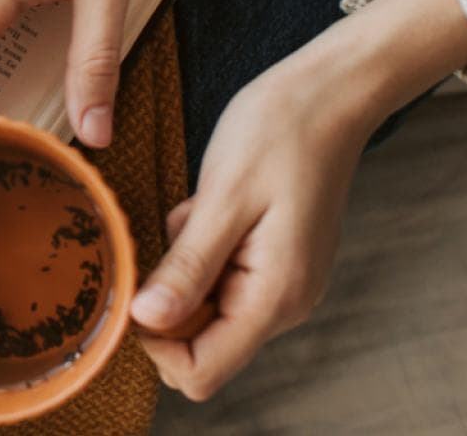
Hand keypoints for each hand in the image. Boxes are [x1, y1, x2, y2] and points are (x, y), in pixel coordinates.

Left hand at [133, 60, 368, 399]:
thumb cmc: (279, 133)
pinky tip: (208, 205)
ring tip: (198, 212)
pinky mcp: (270, 262)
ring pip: (201, 309)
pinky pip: (214, 277)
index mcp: (273, 298)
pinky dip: (196, 249)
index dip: (155, 342)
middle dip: (165, 299)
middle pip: (198, 346)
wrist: (330, 94)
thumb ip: (188, 267)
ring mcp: (278, 284)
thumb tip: (146, 321)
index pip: (200, 372)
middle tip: (172, 235)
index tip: (136, 284)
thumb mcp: (223, 197)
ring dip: (181, 268)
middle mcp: (281, 304)